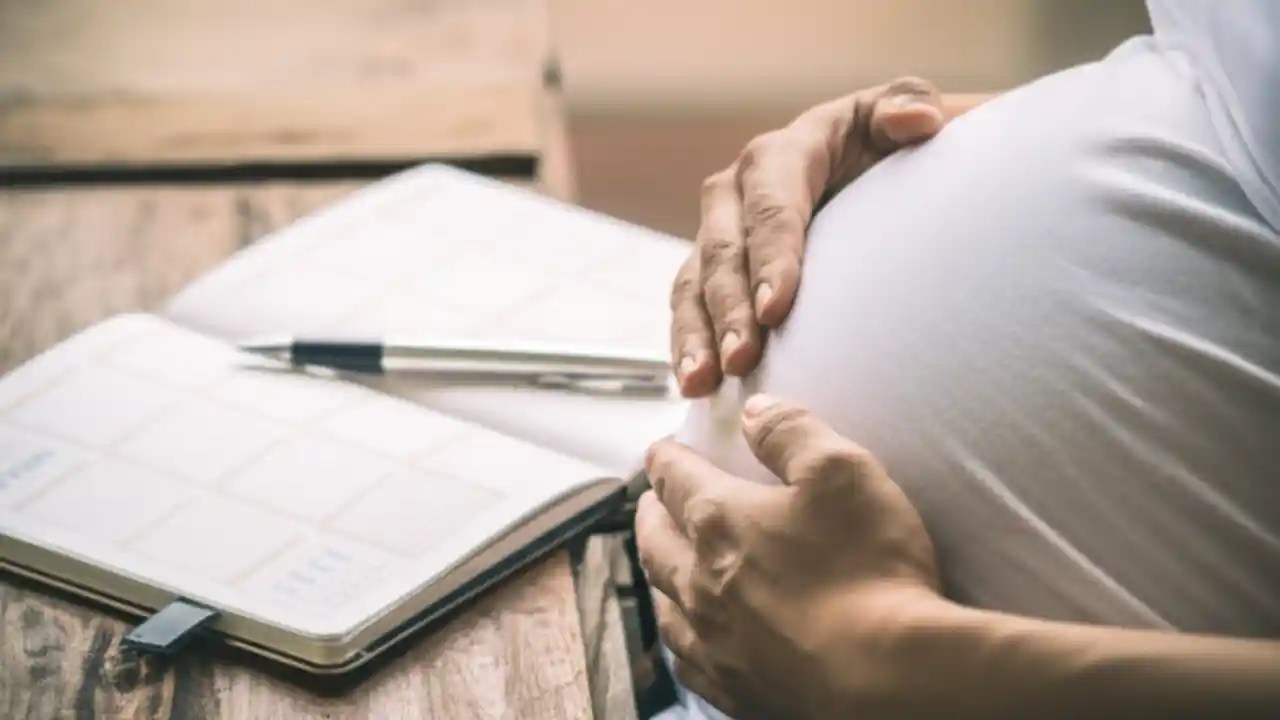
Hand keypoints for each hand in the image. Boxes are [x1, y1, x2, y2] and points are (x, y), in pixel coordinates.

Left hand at [635, 394, 942, 718]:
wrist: (889, 680)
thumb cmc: (869, 570)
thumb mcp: (841, 472)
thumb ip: (791, 432)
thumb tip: (755, 411)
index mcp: (719, 522)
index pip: (674, 477)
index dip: (666, 457)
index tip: (662, 450)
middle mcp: (701, 583)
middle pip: (655, 540)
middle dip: (651, 513)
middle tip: (653, 501)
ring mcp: (715, 643)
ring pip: (664, 603)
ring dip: (660, 574)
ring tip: (665, 564)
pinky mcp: (736, 690)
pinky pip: (688, 661)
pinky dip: (682, 636)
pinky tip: (692, 638)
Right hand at [672, 78, 945, 396]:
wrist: (866, 175)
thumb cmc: (886, 149)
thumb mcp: (900, 118)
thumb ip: (908, 106)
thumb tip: (917, 120)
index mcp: (781, 154)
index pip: (771, 206)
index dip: (772, 257)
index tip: (776, 309)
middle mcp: (735, 193)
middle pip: (722, 251)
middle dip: (728, 308)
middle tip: (741, 359)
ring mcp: (717, 235)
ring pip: (692, 285)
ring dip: (694, 336)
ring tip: (700, 383)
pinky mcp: (711, 274)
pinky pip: (689, 310)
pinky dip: (688, 346)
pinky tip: (695, 387)